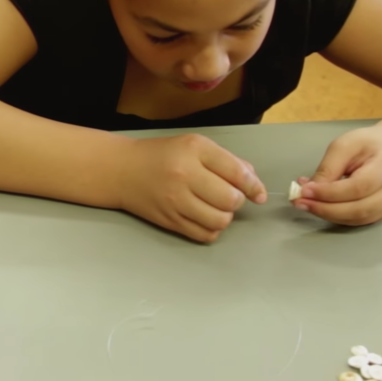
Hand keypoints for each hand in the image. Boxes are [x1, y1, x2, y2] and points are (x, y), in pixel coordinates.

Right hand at [119, 133, 266, 243]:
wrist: (122, 170)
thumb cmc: (161, 155)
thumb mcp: (193, 146)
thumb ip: (226, 161)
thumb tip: (253, 181)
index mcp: (194, 150)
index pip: (237, 172)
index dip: (254, 186)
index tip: (259, 194)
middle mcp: (185, 175)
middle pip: (230, 199)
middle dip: (237, 201)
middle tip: (228, 196)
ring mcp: (176, 201)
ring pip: (220, 220)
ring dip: (225, 216)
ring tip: (216, 207)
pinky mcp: (170, 221)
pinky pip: (204, 235)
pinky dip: (212, 230)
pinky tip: (205, 218)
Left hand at [291, 126, 381, 225]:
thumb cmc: (368, 144)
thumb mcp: (345, 145)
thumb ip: (329, 167)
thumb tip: (309, 190)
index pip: (359, 186)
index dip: (330, 193)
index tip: (304, 191)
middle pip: (361, 208)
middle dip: (327, 209)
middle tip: (300, 203)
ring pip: (360, 219)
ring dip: (329, 215)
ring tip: (306, 205)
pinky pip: (360, 221)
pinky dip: (338, 217)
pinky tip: (321, 208)